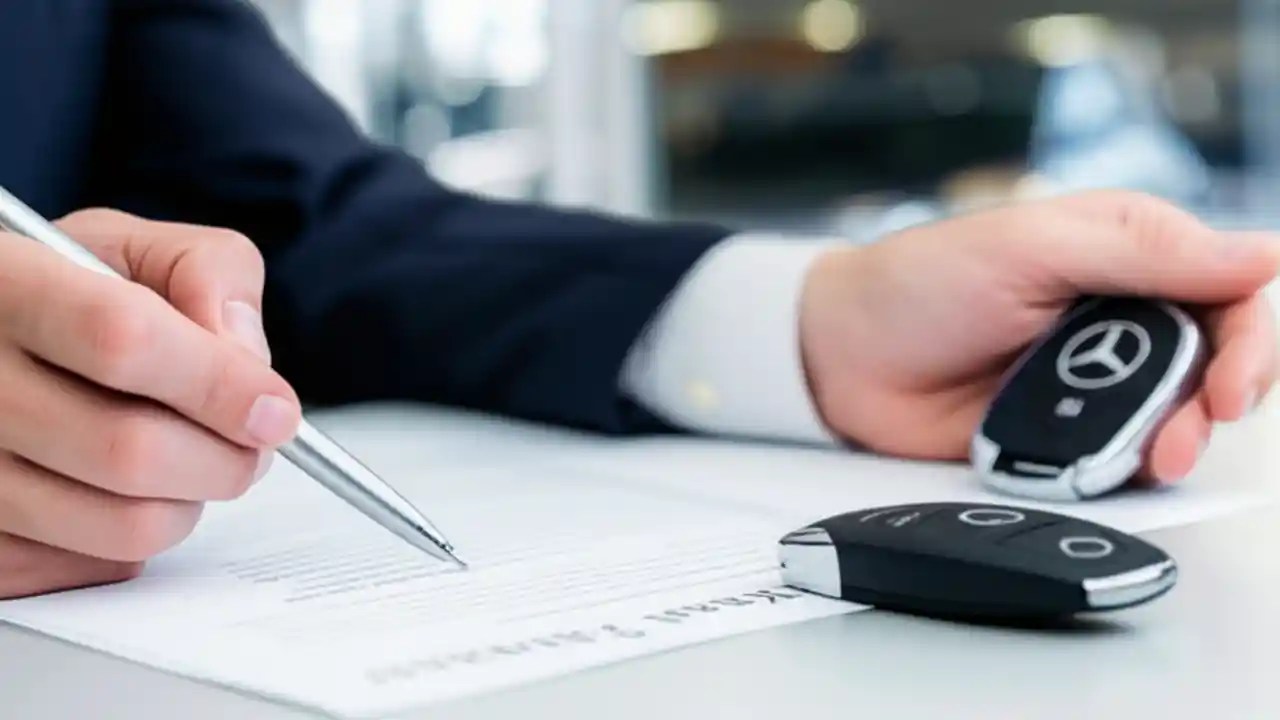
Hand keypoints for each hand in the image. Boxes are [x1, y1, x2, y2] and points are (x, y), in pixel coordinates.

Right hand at [0, 208, 300, 598]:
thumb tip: (246, 356)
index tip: (276, 409)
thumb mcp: (135, 249)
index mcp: (9, 284)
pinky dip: (140, 537)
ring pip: (125, 526)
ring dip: (192, 502)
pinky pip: (98, 568)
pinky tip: (122, 489)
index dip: (219, 383)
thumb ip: (209, 273)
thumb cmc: (72, 291)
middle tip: (252, 442)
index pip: (122, 339)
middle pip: (131, 451)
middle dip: (228, 458)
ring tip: (189, 460)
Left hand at [801, 191, 1279, 484]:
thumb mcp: (1029, 247)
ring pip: (1173, 414)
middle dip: (1215, 400)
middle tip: (1186, 434)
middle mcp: (1120, 312)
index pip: (1228, 292)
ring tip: (1149, 459)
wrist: (839, 357)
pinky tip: (1109, 468)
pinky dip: (1123, 463)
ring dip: (1173, 439)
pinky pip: (1119, 452)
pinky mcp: (1063, 428)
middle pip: (1215, 360)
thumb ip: (1141, 253)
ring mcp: (1093, 375)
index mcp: (1126, 250)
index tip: (1229, 388)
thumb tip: (1264, 252)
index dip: (1248, 343)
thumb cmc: (919, 282)